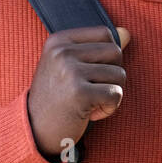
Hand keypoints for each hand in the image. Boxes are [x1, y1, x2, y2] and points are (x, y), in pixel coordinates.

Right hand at [26, 25, 129, 159]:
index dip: (108, 55)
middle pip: (115, 52)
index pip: (104, 33)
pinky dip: (110, 108)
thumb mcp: (71, 66)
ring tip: (90, 103)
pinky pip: (116, 94)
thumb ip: (98, 48)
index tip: (91, 74)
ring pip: (119, 74)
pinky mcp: (80, 93)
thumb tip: (127, 33)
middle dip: (112, 75)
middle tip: (93, 91)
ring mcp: (70, 72)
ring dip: (110, 94)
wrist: (34, 130)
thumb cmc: (57, 98)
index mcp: (59, 41)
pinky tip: (91, 114)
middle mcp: (62, 52)